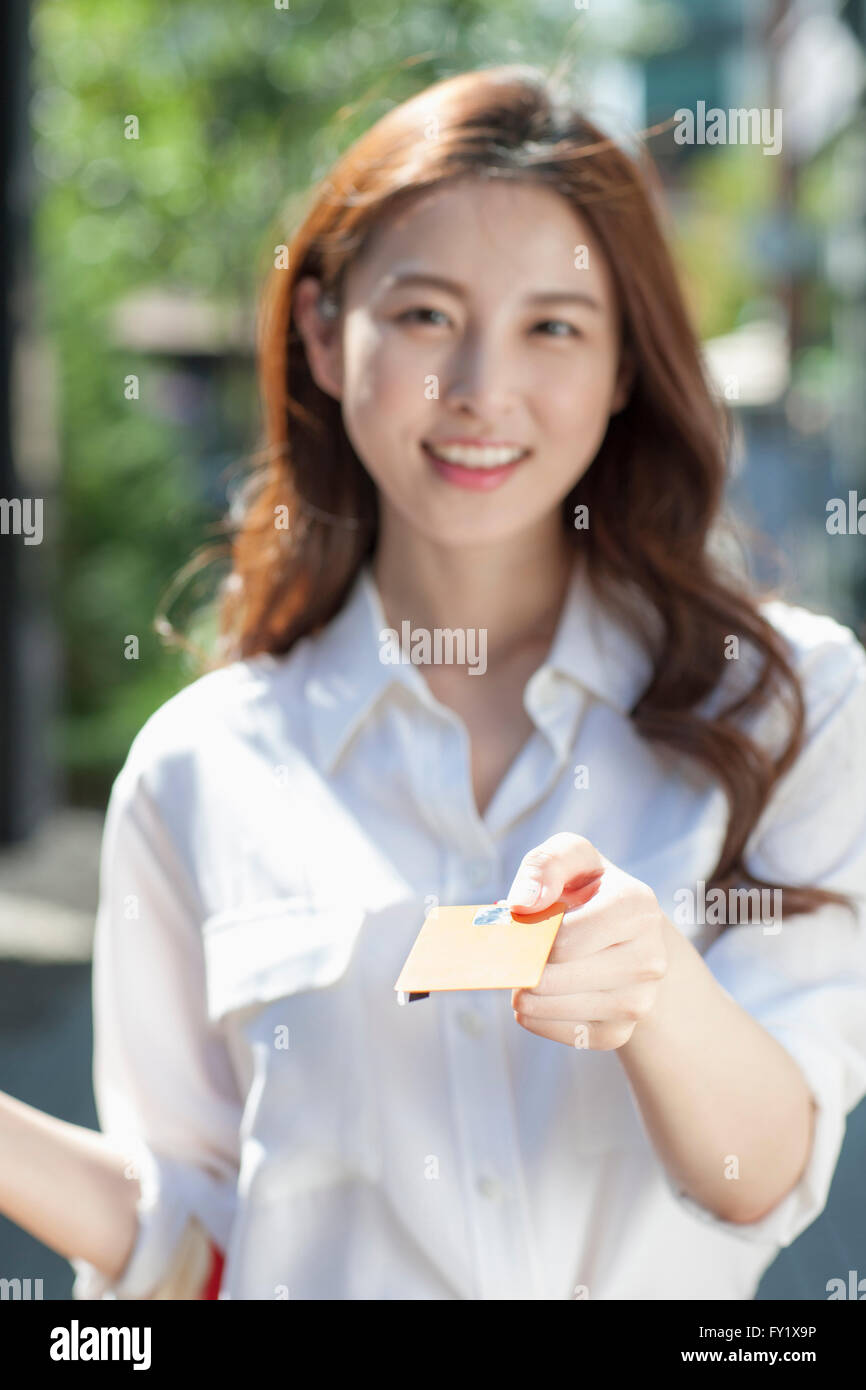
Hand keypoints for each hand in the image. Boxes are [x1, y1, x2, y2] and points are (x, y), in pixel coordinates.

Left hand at [507, 832, 669, 1050]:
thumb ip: (545, 865)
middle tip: (514, 952)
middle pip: (555, 978)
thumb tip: (523, 904)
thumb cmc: (590, 889)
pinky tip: (539, 996)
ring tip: (526, 971)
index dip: (530, 935)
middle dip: (523, 965)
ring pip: (554, 1008)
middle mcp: (649, 958)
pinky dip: (537, 1017)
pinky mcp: (621, 1032)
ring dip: (526, 992)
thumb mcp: (570, 857)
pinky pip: (562, 1034)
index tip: (521, 924)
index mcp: (637, 907)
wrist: (627, 934)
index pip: (563, 940)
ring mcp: (640, 1001)